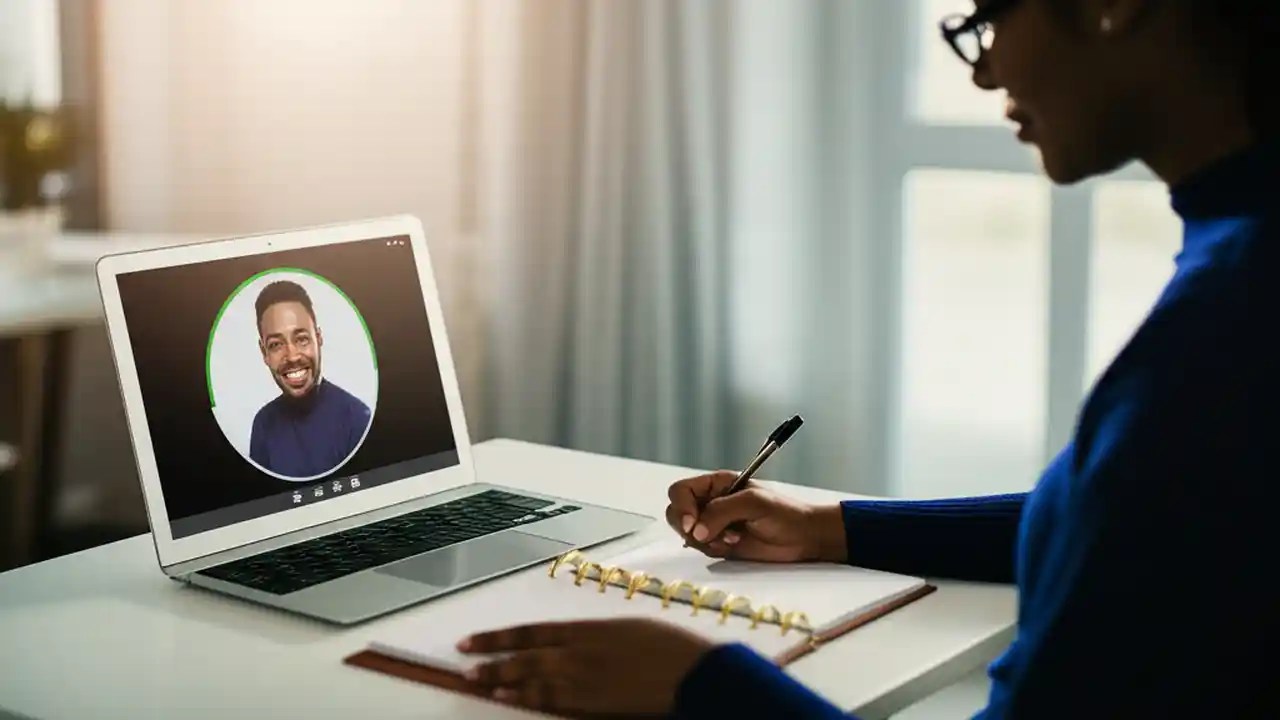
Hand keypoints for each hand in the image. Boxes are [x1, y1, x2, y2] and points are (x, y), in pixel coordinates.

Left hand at [458, 618, 713, 715]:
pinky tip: (507, 698)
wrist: (691, 672)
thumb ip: (597, 637)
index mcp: (588, 629)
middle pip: (525, 655)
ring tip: (477, 681)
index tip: (472, 641)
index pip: (531, 632)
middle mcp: (578, 651)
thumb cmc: (668, 647)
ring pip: (531, 678)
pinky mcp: (592, 702)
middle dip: (492, 659)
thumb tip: (576, 642)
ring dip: (502, 679)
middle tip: (464, 663)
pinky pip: (550, 699)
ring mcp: (583, 678)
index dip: (499, 637)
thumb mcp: (629, 629)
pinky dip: (526, 697)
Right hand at [665, 471, 847, 562]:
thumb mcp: (753, 503)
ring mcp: (713, 525)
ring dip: (704, 540)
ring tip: (732, 538)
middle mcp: (710, 502)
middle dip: (688, 526)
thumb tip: (694, 530)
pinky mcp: (719, 544)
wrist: (804, 538)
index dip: (681, 506)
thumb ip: (721, 511)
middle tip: (709, 535)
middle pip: (676, 512)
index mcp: (717, 484)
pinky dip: (712, 549)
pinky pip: (700, 548)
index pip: (681, 491)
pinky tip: (734, 545)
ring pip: (686, 533)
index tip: (692, 523)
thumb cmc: (784, 513)